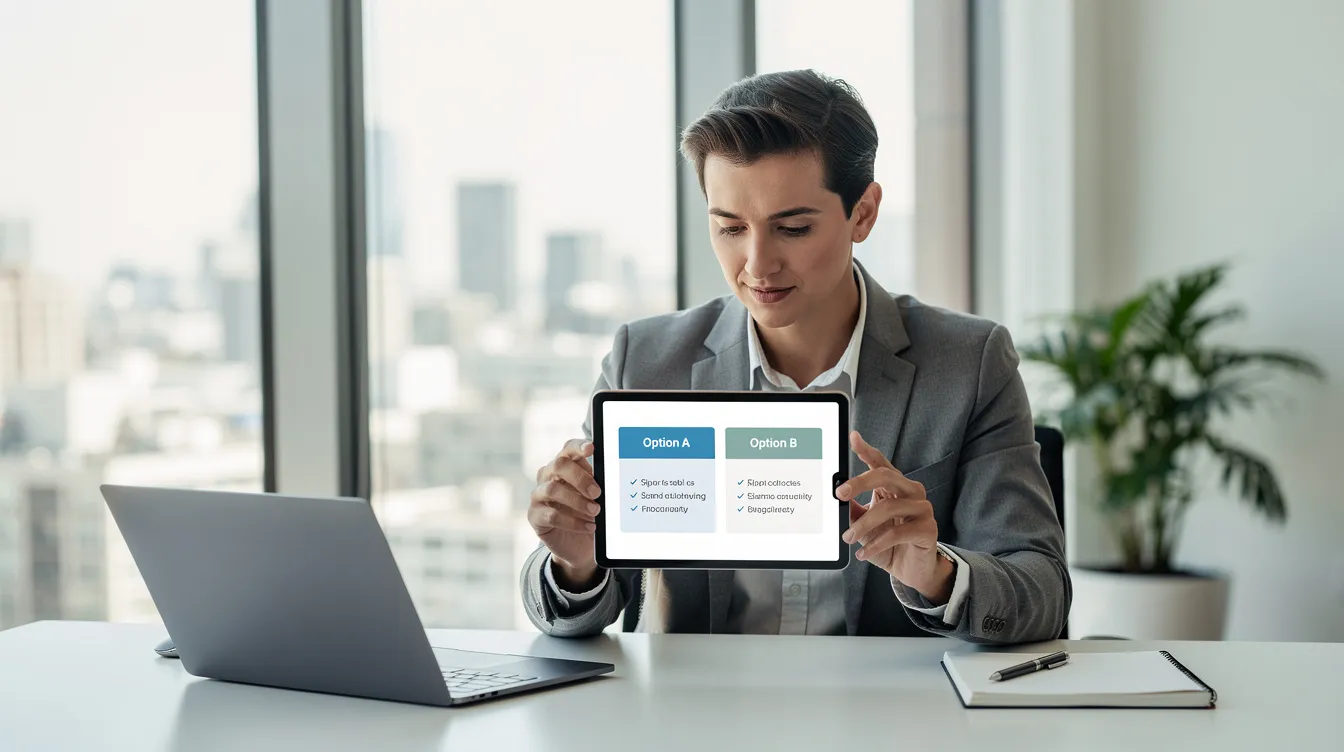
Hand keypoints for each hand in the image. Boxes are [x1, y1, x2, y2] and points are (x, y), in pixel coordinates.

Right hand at [528, 439, 603, 590]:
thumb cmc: (587, 513)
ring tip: (595, 512)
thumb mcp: (595, 497)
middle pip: (558, 465)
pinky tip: (589, 527)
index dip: (578, 446)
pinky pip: (551, 515)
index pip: (568, 449)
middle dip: (579, 477)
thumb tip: (609, 477)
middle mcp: (548, 476)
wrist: (578, 544)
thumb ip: (597, 484)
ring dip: (577, 501)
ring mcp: (539, 496)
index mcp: (565, 466)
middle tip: (597, 493)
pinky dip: (573, 522)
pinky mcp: (534, 516)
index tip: (591, 449)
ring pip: (552, 489)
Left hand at [835, 431, 953, 603]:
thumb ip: (852, 508)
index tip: (852, 438)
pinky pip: (898, 532)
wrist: (910, 570)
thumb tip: (836, 496)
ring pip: (889, 507)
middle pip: (886, 476)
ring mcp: (922, 509)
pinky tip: (863, 553)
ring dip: (863, 525)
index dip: (867, 450)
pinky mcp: (928, 528)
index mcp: (894, 486)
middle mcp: (911, 491)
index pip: (880, 463)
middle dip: (860, 482)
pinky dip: (876, 544)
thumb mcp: (864, 525)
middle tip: (839, 493)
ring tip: (849, 538)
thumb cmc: (886, 543)